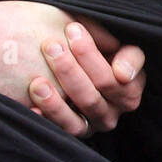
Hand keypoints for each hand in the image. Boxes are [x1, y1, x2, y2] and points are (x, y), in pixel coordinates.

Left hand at [27, 19, 146, 136]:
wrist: (73, 61)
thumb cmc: (96, 47)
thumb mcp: (117, 44)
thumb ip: (128, 54)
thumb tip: (122, 74)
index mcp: (130, 90)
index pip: (112, 78)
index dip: (90, 55)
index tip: (72, 29)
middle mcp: (114, 112)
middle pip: (91, 96)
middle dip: (69, 70)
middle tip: (50, 46)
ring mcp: (93, 124)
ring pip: (76, 119)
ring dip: (55, 101)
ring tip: (37, 82)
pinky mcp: (73, 132)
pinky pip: (60, 130)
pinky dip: (46, 118)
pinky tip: (32, 108)